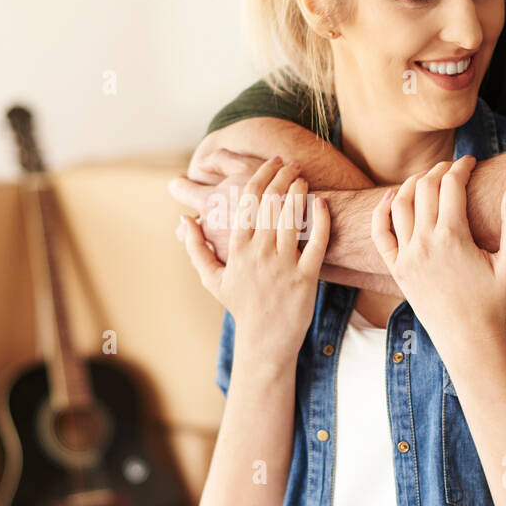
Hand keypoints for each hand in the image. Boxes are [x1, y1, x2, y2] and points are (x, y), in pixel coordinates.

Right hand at [178, 156, 329, 359]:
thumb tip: (184, 220)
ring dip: (299, 192)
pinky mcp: (306, 278)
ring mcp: (283, 266)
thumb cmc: (240, 307)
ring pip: (291, 218)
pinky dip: (320, 221)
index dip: (260, 177)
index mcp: (237, 250)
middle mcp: (259, 254)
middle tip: (291, 165)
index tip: (272, 164)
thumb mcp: (211, 279)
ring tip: (303, 178)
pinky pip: (316, 243)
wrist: (265, 341)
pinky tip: (321, 203)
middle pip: (270, 203)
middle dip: (282, 177)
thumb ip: (196, 248)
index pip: (247, 203)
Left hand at [371, 156, 505, 351]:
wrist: (467, 339)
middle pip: (424, 187)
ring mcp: (406, 255)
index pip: (451, 184)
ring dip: (411, 183)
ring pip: (399, 203)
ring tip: (427, 177)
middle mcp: (425, 242)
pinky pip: (379, 232)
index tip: (471, 161)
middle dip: (439, 170)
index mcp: (453, 236)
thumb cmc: (495, 302)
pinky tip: (391, 197)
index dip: (461, 166)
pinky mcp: (396, 268)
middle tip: (452, 167)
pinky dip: (381, 210)